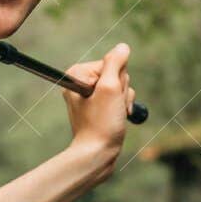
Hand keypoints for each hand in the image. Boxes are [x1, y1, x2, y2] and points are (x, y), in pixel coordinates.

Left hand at [62, 43, 134, 174]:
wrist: (97, 154)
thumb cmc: (102, 123)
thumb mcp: (110, 88)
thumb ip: (115, 64)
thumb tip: (122, 47)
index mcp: (77, 74)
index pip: (110, 63)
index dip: (116, 80)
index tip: (108, 97)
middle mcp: (81, 82)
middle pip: (116, 74)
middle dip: (120, 91)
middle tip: (112, 109)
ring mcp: (90, 95)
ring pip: (120, 86)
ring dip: (123, 100)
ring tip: (114, 116)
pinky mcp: (98, 106)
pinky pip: (119, 97)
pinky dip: (122, 107)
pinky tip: (117, 119)